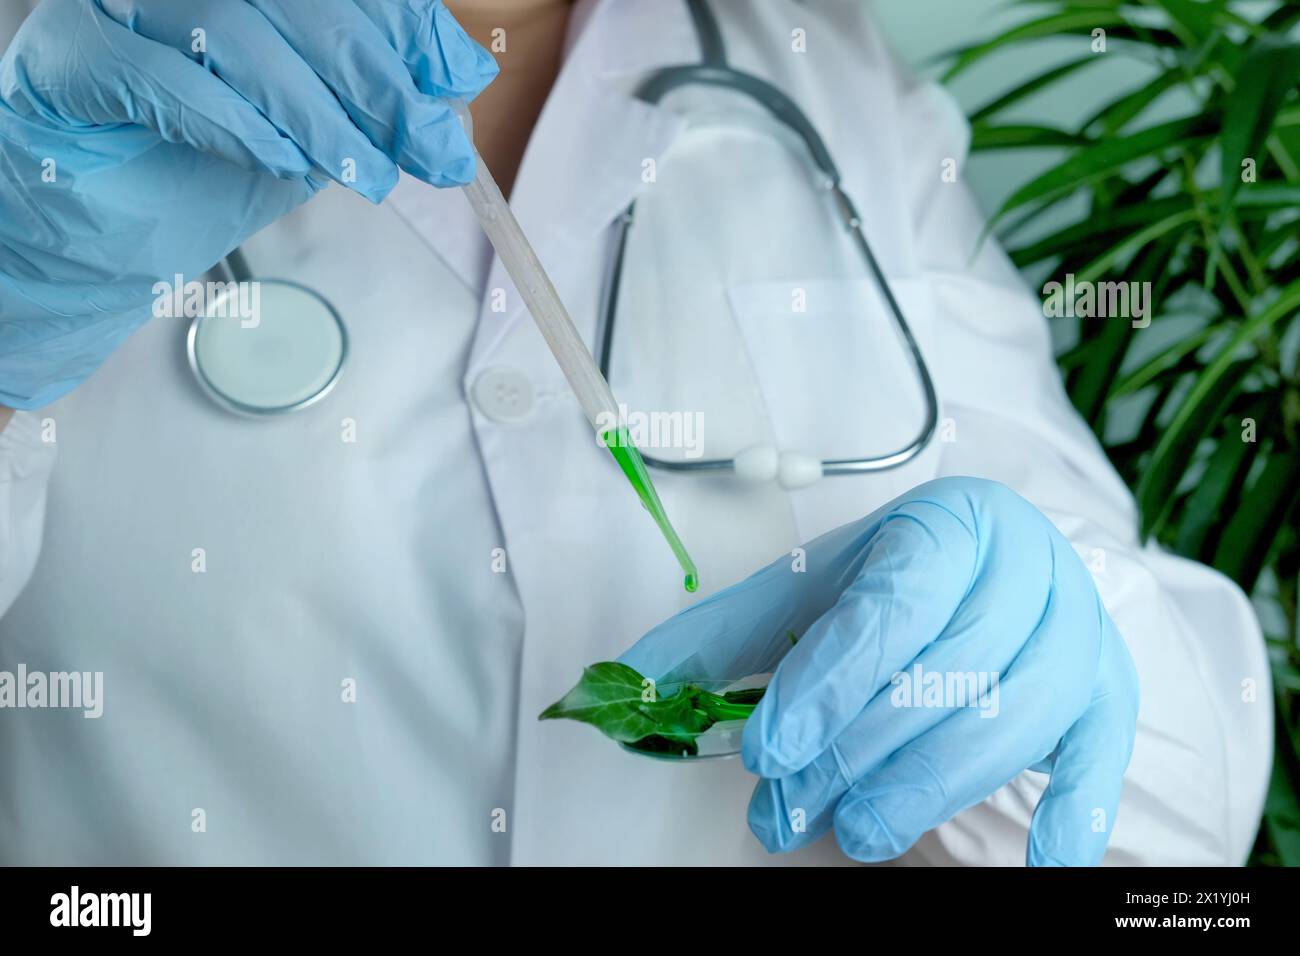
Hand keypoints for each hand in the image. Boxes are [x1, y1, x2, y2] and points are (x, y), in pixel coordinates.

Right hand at [0, 0, 496, 408]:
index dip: (404, 23)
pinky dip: (234, 121)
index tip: (455, 80)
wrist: (109, 240)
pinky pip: (156, 73)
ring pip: (230, 28)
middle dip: (375, 78)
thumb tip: (461, 76)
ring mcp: (108, 5)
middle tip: (425, 144)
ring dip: (314, 110)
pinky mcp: (64, 58)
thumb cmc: (204, 172)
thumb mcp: (316, 132)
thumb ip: (376, 98)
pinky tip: (280, 163)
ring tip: (362, 171)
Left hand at [619, 477, 1139, 865]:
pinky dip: (1075, 811)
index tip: (767, 750)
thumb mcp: (801, 592)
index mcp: (949, 521)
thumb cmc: (891, 581)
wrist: (994, 565)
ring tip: (854, 831)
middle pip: (947, 670)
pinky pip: (1103, 752)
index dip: (827, 682)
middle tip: (788, 807)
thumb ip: (715, 639)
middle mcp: (1029, 564)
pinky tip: (1037, 864)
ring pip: (1015, 719)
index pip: (892, 603)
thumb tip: (615, 691)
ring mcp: (1079, 628)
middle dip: (855, 752)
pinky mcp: (1110, 690)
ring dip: (925, 790)